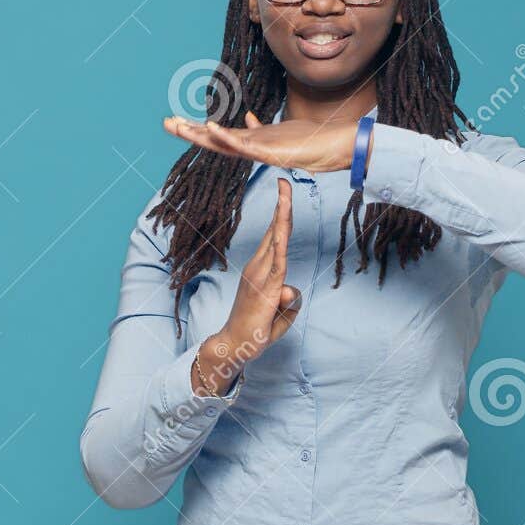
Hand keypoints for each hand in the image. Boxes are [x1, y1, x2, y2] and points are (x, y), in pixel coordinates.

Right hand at [164, 111, 357, 172]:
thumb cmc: (309, 141)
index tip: (176, 120)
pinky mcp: (269, 153)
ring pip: (221, 144)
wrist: (333, 149)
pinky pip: (243, 145)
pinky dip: (226, 137)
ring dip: (199, 135)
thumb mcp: (280, 130)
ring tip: (178, 125)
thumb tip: (248, 118)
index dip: (196, 129)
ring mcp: (258, 152)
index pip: (217, 136)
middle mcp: (250, 149)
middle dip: (188, 132)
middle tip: (165, 122)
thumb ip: (260, 127)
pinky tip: (211, 127)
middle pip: (212, 141)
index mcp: (250, 143)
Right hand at [192, 178, 302, 394]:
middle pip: (275, 231)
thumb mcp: (279, 315)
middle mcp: (258, 267)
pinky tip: (284, 226)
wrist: (235, 344)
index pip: (274, 236)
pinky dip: (281, 242)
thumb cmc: (255, 330)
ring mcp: (260, 276)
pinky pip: (278, 261)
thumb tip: (290, 289)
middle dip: (281, 205)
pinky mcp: (265, 288)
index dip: (280, 214)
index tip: (284, 192)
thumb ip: (288, 301)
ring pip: (277, 240)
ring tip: (285, 193)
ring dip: (282, 215)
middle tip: (284, 180)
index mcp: (261, 269)